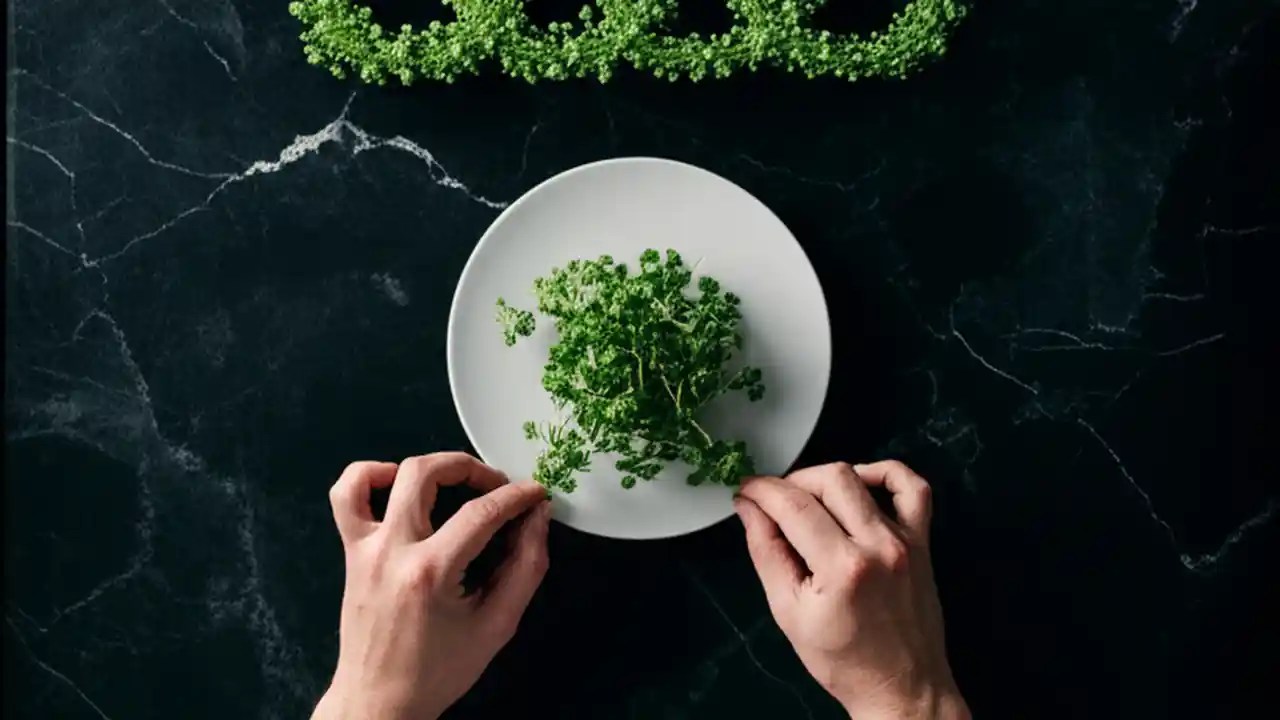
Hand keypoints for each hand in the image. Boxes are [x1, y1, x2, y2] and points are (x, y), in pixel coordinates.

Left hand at [312, 453, 550, 719]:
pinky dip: (370, 477)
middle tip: (498, 488)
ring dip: (423, 468)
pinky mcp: (350, 552)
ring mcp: (364, 548)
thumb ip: (525, 567)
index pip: (481, 512)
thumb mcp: (497, 625)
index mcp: (431, 572)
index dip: (517, 496)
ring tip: (451, 483)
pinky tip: (398, 487)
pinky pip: (346, 496)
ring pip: (379, 475)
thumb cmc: (441, 670)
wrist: (379, 703)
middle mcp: (392, 550)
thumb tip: (537, 517)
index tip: (537, 495)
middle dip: (472, 469)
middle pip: (426, 474)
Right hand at [735, 461, 967, 719]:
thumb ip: (766, 552)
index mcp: (843, 567)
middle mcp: (880, 545)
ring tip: (808, 500)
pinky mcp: (923, 542)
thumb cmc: (842, 660)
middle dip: (792, 482)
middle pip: (830, 479)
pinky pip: (913, 488)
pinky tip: (861, 483)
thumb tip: (749, 508)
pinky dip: (885, 473)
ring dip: (826, 479)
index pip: (795, 505)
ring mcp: (906, 541)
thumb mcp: (788, 612)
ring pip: (863, 478)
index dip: (763, 490)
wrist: (901, 688)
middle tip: (774, 503)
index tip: (745, 491)